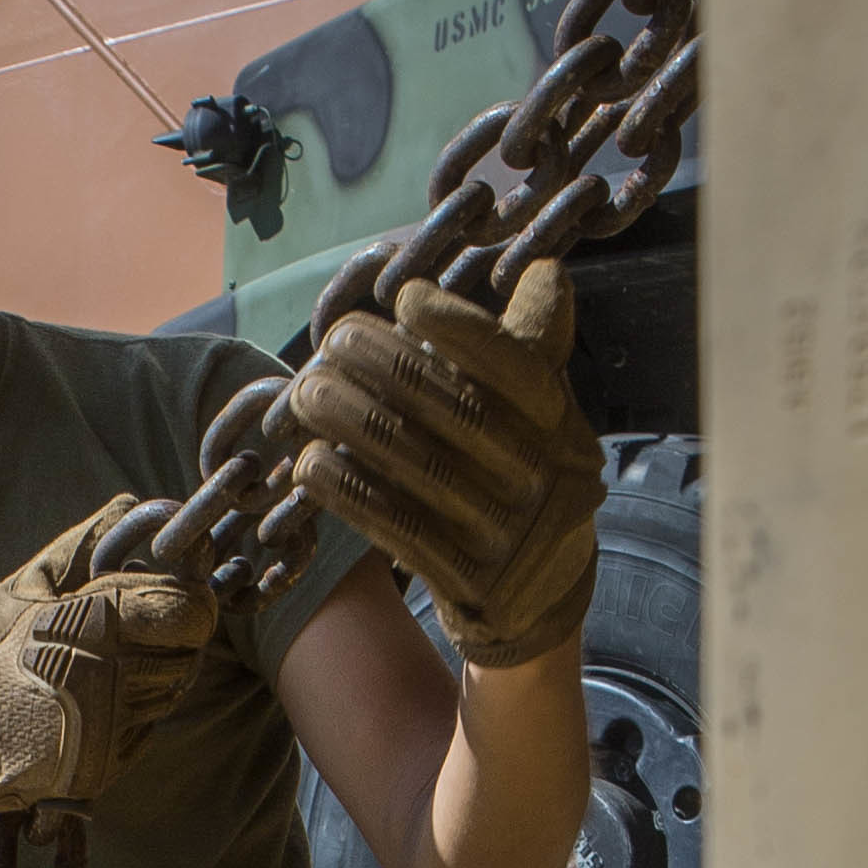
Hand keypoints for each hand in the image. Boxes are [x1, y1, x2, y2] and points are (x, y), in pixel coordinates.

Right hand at [0, 494, 215, 820]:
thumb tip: (130, 505)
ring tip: (107, 664)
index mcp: (93, 625)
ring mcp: (110, 728)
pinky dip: (131, 713)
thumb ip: (82, 545)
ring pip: (170, 692)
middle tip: (144, 630)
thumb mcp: (23, 589)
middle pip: (190, 653)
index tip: (179, 592)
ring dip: (153, 674)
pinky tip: (91, 704)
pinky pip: (144, 729)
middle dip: (175, 638)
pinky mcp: (105, 765)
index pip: (188, 610)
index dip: (192, 599)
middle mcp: (110, 679)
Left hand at [288, 260, 601, 667]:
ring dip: (354, 424)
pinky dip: (351, 493)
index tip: (406, 296)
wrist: (542, 595)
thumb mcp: (543, 416)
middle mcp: (543, 478)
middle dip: (390, 368)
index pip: (517, 368)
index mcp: (561, 425)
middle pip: (460, 414)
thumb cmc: (522, 473)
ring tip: (306, 390)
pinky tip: (309, 461)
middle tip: (334, 339)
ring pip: (421, 469)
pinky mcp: (469, 582)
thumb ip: (532, 350)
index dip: (462, 329)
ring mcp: (507, 534)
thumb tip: (542, 272)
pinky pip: (399, 529)